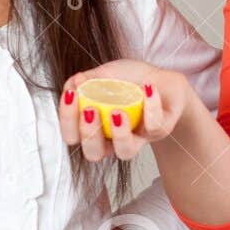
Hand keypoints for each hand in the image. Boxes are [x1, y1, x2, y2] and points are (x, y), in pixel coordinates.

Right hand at [58, 61, 193, 163]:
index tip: (71, 96)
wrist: (161, 79)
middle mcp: (113, 139)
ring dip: (119, 133)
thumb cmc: (129, 81)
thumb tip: (73, 85)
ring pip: (126, 152)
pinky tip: (148, 88)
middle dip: (88, 134)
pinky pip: (154, 127)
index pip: (72, 136)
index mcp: (95, 127)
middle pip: (94, 154)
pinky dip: (151, 106)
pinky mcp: (159, 131)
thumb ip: (84, 80)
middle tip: (90, 111)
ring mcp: (137, 138)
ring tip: (118, 111)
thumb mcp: (103, 75)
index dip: (67, 121)